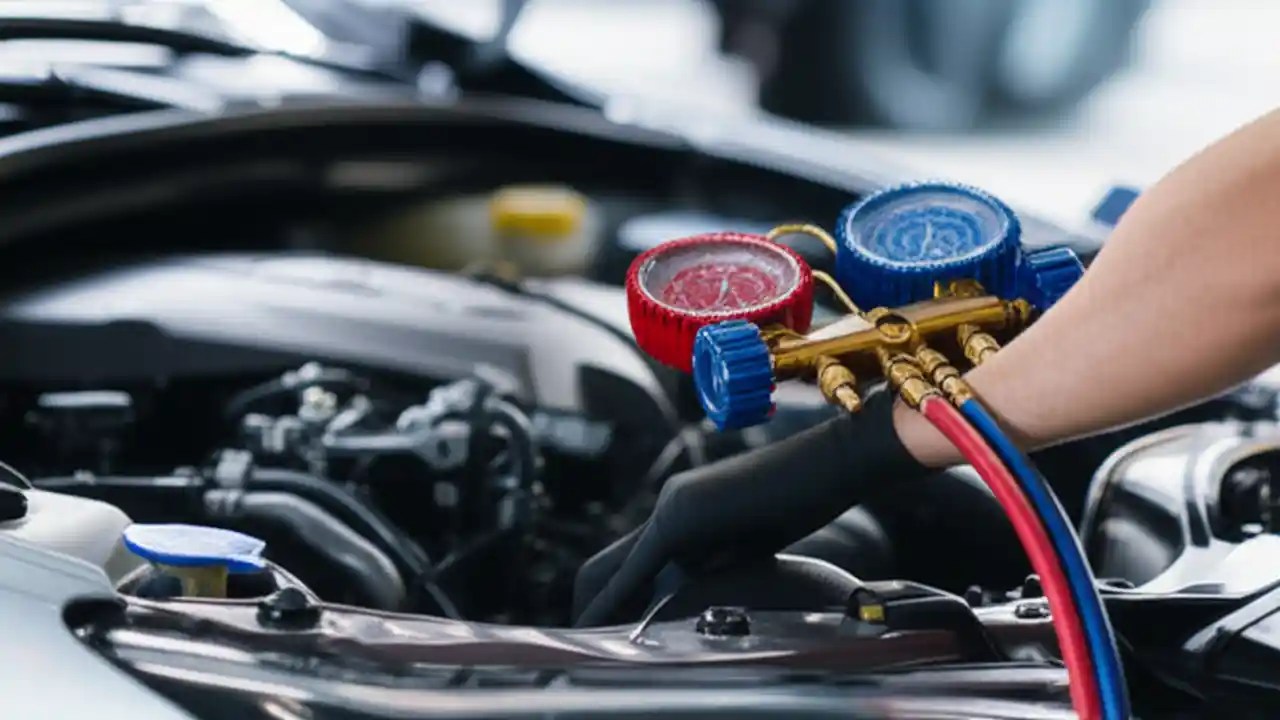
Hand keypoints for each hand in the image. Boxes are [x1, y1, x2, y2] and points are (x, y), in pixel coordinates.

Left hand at [572, 390, 924, 625]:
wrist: (829, 463)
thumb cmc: (804, 499)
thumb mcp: (750, 544)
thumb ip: (717, 564)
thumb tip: (694, 594)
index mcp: (685, 512)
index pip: (634, 562)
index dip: (613, 598)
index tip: (604, 632)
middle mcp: (669, 505)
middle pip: (607, 564)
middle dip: (593, 606)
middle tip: (582, 644)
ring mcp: (672, 506)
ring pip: (616, 567)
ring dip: (599, 608)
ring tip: (584, 643)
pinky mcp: (682, 515)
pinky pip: (638, 567)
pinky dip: (616, 600)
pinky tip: (601, 624)